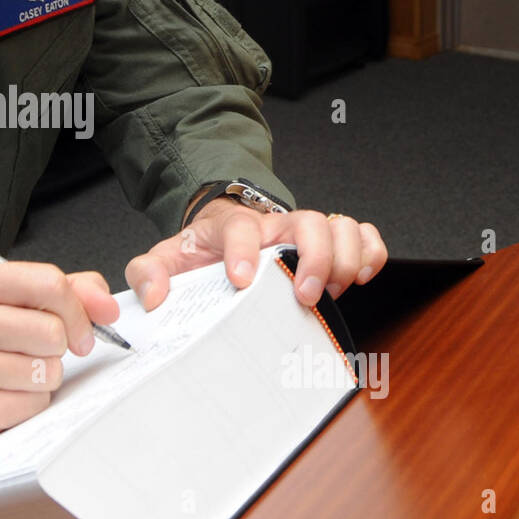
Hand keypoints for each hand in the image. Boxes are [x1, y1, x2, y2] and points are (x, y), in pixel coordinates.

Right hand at [0, 261, 120, 441]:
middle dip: (58, 347)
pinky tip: (9, 392)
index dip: (78, 311)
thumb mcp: (19, 296)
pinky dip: (32, 402)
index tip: (80, 330)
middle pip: (51, 331)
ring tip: (20, 371)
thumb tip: (107, 307)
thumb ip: (72, 291)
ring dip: (46, 376)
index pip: (49, 284)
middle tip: (39, 351)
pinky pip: (31, 405)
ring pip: (44, 370)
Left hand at [125, 198, 387, 311]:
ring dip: (344, 259)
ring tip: (331, 291)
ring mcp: (304, 231)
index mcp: (232, 226)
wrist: (221, 237)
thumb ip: (149, 273)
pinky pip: (364, 235)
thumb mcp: (165, 260)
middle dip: (313, 258)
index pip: (241, 227)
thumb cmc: (201, 254)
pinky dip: (370, 254)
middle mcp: (275, 225)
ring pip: (341, 225)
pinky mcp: (329, 243)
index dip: (244, 250)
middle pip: (308, 221)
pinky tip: (358, 278)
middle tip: (304, 296)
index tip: (241, 280)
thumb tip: (154, 297)